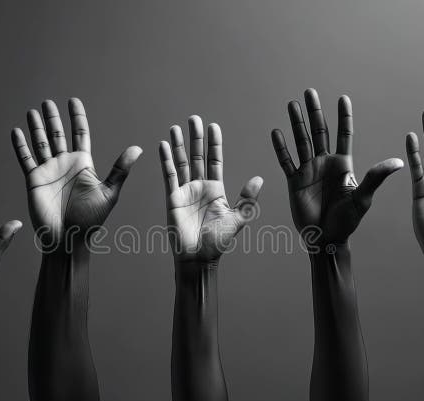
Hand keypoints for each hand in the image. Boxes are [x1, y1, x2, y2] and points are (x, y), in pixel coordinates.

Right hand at [11, 98, 141, 247]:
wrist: (68, 239)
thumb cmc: (91, 221)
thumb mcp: (109, 193)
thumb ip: (119, 169)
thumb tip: (138, 148)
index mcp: (83, 164)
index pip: (80, 133)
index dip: (76, 117)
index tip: (73, 101)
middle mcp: (65, 164)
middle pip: (58, 134)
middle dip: (53, 118)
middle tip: (47, 102)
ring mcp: (49, 171)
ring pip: (41, 143)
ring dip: (36, 127)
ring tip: (33, 111)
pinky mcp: (34, 180)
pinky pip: (26, 158)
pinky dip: (20, 145)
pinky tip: (17, 132)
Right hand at [159, 116, 262, 262]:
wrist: (198, 258)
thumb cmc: (217, 242)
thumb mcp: (237, 219)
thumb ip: (247, 199)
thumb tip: (259, 178)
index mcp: (216, 190)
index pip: (215, 160)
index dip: (214, 144)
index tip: (213, 126)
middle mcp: (200, 187)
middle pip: (197, 156)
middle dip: (196, 138)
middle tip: (194, 118)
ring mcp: (185, 191)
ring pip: (181, 162)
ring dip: (179, 145)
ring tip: (176, 127)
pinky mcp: (172, 198)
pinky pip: (169, 175)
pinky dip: (166, 160)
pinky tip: (164, 145)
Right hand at [271, 91, 402, 246]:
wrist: (326, 238)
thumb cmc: (347, 221)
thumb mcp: (363, 198)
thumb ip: (376, 177)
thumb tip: (399, 162)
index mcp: (343, 164)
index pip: (344, 135)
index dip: (344, 117)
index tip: (343, 98)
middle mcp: (325, 163)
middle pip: (319, 132)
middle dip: (315, 112)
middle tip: (310, 91)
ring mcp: (309, 171)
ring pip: (301, 141)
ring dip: (297, 123)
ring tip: (292, 104)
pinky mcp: (295, 181)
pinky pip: (287, 161)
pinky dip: (281, 148)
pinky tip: (277, 132)